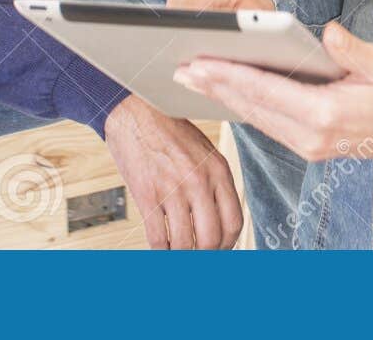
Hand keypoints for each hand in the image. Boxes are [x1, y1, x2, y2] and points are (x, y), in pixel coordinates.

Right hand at [102, 94, 241, 248]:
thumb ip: (215, 184)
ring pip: (184, 244)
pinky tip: (160, 249)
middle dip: (205, 256)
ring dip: (181, 256)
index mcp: (219, 171)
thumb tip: (219, 221)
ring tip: (178, 254)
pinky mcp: (148, 195)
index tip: (219, 251)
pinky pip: (158, 239)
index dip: (228, 245)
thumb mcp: (206, 153)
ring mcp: (173, 190)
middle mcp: (200, 182)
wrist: (138, 113)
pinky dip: (160, 252)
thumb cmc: (172, 133)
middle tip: (197, 258)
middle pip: (212, 240)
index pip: (234, 223)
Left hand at [173, 22, 372, 161]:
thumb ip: (354, 51)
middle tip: (181, 67)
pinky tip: (225, 94)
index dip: (230, 76)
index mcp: (326, 114)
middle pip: (253, 108)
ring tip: (193, 78)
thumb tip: (329, 33)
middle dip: (215, 87)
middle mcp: (311, 137)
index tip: (200, 62)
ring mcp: (308, 147)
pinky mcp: (308, 147)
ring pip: (256, 119)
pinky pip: (268, 125)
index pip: (267, 91)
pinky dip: (244, 107)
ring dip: (223, 99)